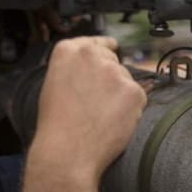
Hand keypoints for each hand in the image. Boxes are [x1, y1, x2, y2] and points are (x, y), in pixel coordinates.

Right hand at [31, 36, 144, 183]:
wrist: (67, 151)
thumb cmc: (56, 124)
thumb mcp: (54, 83)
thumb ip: (74, 68)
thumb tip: (92, 68)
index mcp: (69, 50)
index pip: (96, 41)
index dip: (105, 48)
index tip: (112, 49)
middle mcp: (93, 55)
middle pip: (113, 61)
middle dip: (110, 78)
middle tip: (97, 103)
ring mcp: (115, 72)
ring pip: (125, 80)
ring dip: (119, 95)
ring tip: (100, 117)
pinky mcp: (134, 91)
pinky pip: (138, 98)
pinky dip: (130, 110)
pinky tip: (112, 122)